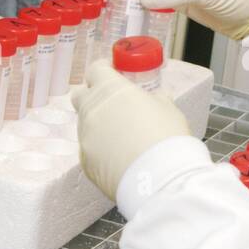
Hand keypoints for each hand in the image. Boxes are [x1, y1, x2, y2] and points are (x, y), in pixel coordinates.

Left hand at [70, 60, 190, 200]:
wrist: (160, 179)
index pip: (95, 69)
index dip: (105, 69)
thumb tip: (157, 97)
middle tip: (114, 103)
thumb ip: (157, 99)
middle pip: (80, 95)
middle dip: (92, 95)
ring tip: (124, 137)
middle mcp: (91, 111)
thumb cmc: (166, 138)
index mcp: (110, 89)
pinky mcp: (86, 162)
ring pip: (86, 125)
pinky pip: (90, 150)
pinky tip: (121, 157)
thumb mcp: (169, 109)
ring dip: (100, 125)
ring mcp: (85, 138)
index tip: (114, 72)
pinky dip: (101, 150)